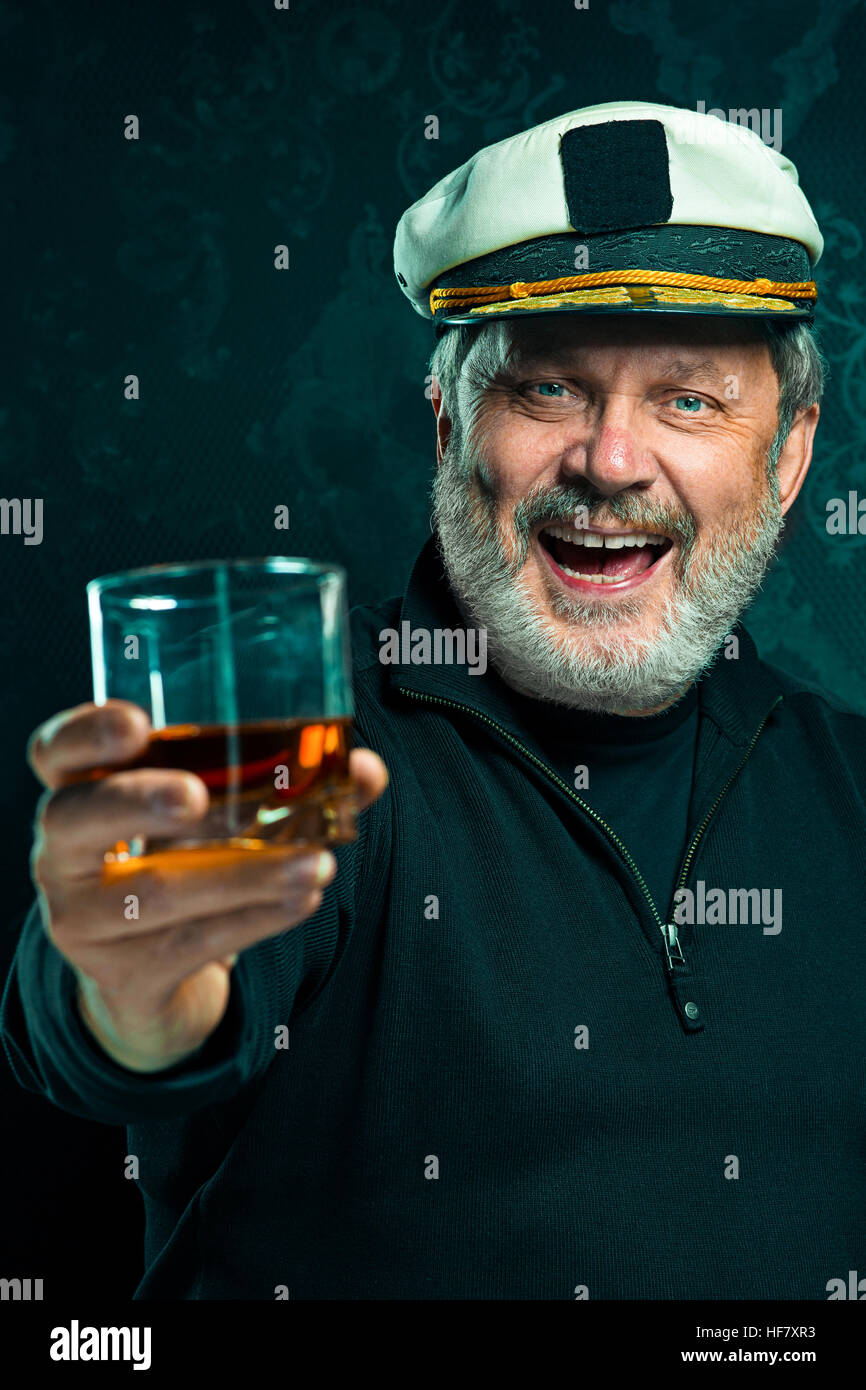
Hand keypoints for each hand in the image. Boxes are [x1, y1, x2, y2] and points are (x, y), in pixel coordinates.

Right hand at [27, 700, 388, 1072]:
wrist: (151, 975)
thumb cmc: (183, 864)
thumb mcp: (215, 819)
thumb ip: (286, 785)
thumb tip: (365, 769)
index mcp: (81, 791)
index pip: (54, 753)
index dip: (84, 734)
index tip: (136, 723)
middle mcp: (65, 853)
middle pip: (76, 818)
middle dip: (135, 802)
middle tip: (196, 796)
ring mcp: (84, 918)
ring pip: (154, 892)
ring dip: (241, 876)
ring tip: (313, 864)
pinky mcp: (123, 972)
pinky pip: (190, 944)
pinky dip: (253, 920)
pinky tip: (301, 901)